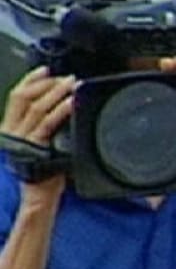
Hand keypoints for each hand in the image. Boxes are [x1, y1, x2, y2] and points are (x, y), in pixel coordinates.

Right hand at [1, 67, 75, 194]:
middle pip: (24, 97)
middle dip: (46, 83)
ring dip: (56, 92)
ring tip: (72, 84)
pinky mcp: (35, 147)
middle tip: (67, 77)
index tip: (45, 70)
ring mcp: (22, 139)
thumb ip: (42, 127)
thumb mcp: (37, 145)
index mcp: (9, 129)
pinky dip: (61, 109)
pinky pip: (48, 123)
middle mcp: (12, 132)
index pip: (15, 97)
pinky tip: (72, 102)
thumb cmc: (42, 174)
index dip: (30, 80)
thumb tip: (58, 105)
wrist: (37, 198)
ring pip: (37, 107)